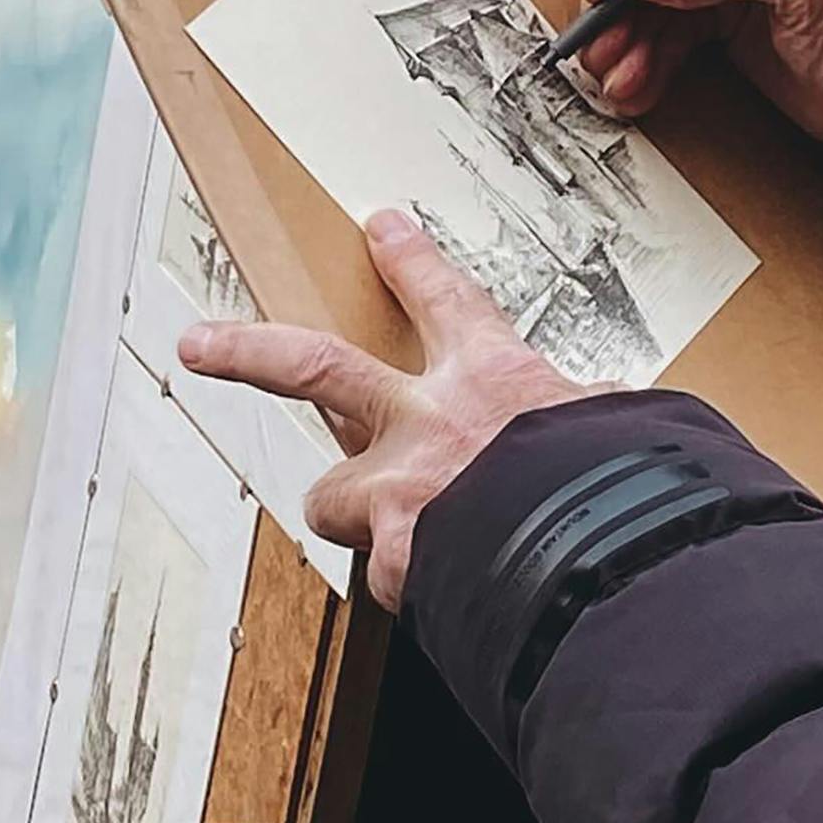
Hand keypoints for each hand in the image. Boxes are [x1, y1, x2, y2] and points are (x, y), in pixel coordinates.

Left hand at [178, 210, 593, 609]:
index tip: (382, 229)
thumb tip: (614, 415)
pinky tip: (452, 593)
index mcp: (496, 379)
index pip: (446, 300)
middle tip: (201, 343)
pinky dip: (420, 587)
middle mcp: (429, 422)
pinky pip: (393, 576)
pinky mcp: (394, 559)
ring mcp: (400, 489)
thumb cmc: (621, 489)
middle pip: (315, 367)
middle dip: (250, 351)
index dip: (410, 261)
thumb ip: (592, 418)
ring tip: (394, 534)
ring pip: (333, 495)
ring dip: (356, 513)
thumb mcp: (621, 428)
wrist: (600, 562)